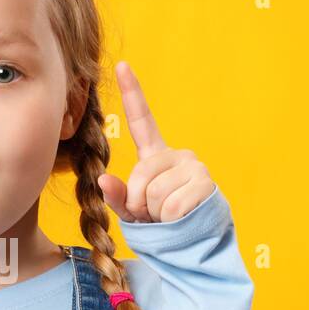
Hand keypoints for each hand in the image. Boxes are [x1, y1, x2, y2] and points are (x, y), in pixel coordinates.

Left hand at [97, 61, 216, 223]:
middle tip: (152, 213)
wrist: (194, 244)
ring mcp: (195, 167)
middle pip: (141, 175)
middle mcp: (179, 155)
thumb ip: (117, 195)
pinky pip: (172, 206)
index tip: (121, 65)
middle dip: (139, 201)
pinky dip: (170, 220)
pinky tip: (182, 220)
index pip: (142, 121)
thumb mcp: (131, 211)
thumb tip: (102, 179)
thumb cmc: (161, 224)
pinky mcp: (206, 184)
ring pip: (155, 193)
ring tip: (168, 217)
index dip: (133, 93)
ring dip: (155, 213)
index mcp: (157, 156)